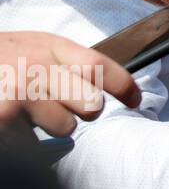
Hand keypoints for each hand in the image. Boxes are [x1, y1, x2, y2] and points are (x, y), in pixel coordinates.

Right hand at [0, 31, 140, 135]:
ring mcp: (22, 94)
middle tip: (60, 105)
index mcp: (49, 46)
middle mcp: (39, 67)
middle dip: (84, 111)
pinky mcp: (6, 117)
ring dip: (49, 126)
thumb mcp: (30, 47)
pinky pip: (32, 143)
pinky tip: (8, 121)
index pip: (101, 66)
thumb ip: (63, 62)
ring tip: (24, 110)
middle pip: (92, 103)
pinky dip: (21, 139)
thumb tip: (101, 85)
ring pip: (65, 127)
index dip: (125, 86)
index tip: (136, 99)